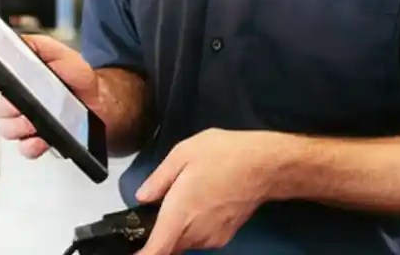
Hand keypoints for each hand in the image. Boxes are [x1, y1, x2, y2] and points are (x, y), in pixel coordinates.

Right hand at [0, 34, 99, 158]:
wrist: (100, 100)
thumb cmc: (78, 77)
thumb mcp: (59, 53)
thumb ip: (37, 46)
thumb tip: (13, 44)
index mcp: (18, 78)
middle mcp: (17, 101)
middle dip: (9, 106)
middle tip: (26, 101)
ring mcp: (25, 123)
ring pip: (7, 129)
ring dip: (21, 125)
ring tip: (36, 120)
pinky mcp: (37, 141)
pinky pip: (24, 148)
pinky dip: (32, 144)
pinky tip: (41, 137)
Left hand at [134, 128, 287, 254]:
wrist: (265, 164)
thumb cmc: (224, 155)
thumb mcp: (182, 154)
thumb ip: (158, 179)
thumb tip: (142, 197)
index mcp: (179, 215)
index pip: (156, 251)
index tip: (134, 251)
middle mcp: (195, 234)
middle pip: (168, 246)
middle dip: (160, 232)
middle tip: (161, 205)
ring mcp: (212, 238)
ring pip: (184, 241)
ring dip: (178, 227)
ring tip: (187, 196)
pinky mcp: (225, 236)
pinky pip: (200, 237)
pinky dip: (194, 226)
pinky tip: (202, 200)